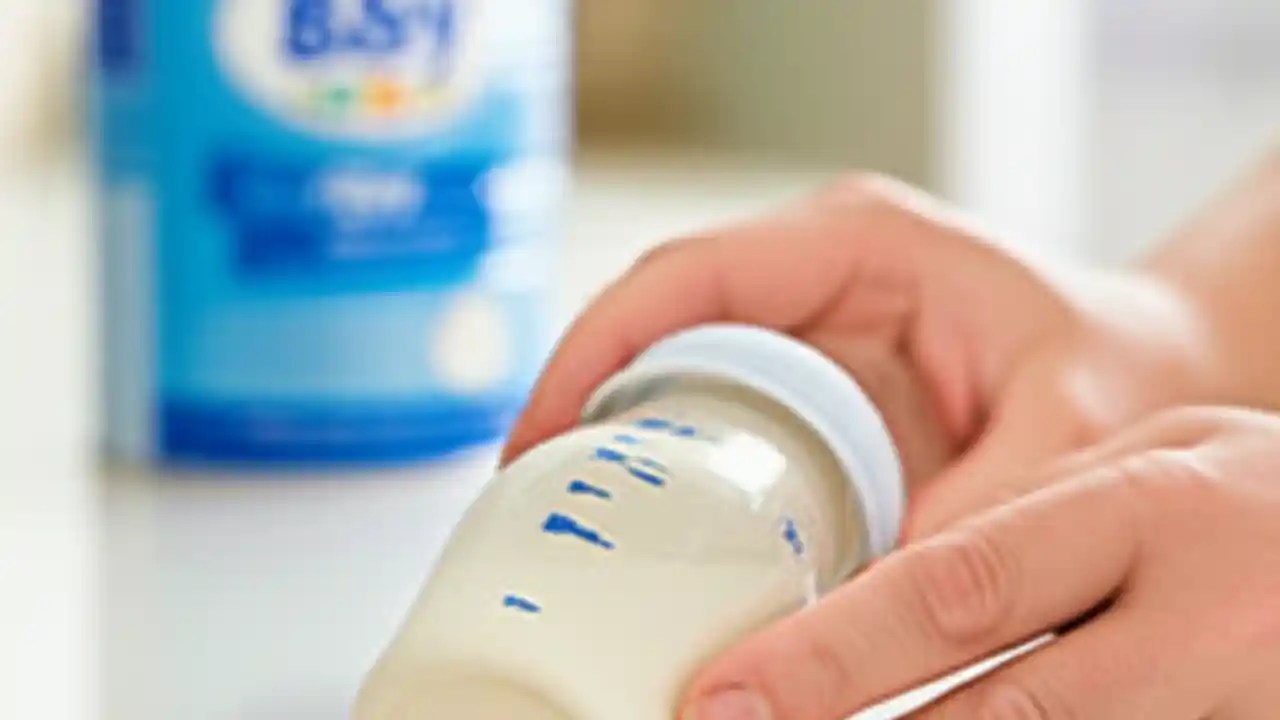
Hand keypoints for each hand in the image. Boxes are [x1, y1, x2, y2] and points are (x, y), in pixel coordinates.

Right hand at [503, 174, 1226, 522]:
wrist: (1149, 368)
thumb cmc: (1114, 366)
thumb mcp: (1065, 434)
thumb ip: (974, 514)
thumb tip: (873, 608)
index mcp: (858, 244)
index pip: (689, 278)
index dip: (597, 350)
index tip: (542, 433)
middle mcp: (815, 273)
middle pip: (656, 324)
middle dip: (581, 405)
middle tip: (536, 502)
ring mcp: (806, 325)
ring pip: (674, 370)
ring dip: (617, 441)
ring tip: (570, 525)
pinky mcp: (809, 379)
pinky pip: (714, 412)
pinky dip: (670, 466)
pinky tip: (651, 530)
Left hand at [681, 406, 1279, 719]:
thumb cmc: (1264, 498)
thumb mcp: (1163, 461)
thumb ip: (1035, 521)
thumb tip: (890, 585)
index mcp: (1156, 514)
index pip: (963, 587)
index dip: (830, 654)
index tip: (723, 695)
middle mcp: (1203, 626)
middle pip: (998, 714)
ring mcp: (1244, 711)